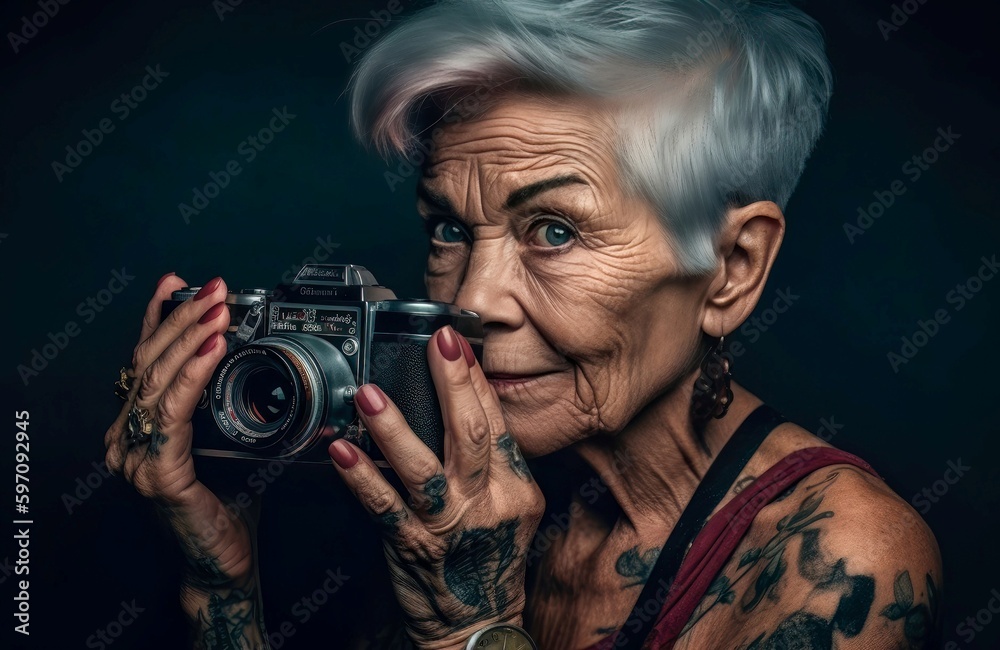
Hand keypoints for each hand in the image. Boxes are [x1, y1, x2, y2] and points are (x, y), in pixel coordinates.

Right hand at [104, 274, 255, 591]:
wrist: (225, 558)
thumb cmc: (229, 500)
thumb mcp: (228, 435)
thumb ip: (223, 400)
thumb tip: (245, 356)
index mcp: (140, 426)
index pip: (145, 360)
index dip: (161, 318)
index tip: (179, 283)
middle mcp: (127, 438)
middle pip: (149, 362)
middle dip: (183, 318)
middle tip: (214, 288)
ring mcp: (135, 456)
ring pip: (158, 380)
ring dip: (190, 338)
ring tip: (217, 309)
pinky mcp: (156, 473)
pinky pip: (173, 412)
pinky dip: (194, 375)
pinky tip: (213, 349)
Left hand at [329, 325, 544, 649]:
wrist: (477, 622)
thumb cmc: (490, 558)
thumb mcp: (512, 505)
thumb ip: (495, 459)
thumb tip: (466, 397)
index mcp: (516, 487)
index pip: (495, 422)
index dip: (473, 379)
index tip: (453, 341)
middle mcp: (487, 504)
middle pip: (469, 435)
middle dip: (452, 384)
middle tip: (433, 345)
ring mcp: (449, 527)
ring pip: (423, 470)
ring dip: (393, 429)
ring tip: (367, 395)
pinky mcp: (413, 548)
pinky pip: (383, 508)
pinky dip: (361, 477)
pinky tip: (340, 451)